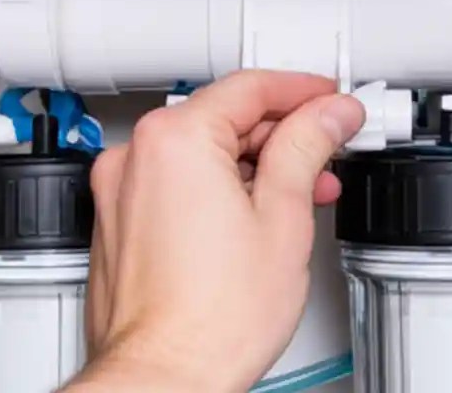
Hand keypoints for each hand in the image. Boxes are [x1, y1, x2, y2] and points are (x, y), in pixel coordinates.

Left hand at [64, 71, 365, 392]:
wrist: (163, 378)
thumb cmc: (212, 318)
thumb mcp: (284, 216)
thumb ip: (307, 148)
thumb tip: (328, 115)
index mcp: (175, 140)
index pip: (251, 87)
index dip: (305, 91)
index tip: (333, 101)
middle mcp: (135, 158)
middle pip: (224, 117)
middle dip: (284, 132)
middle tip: (329, 146)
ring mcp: (120, 192)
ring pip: (201, 152)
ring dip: (256, 164)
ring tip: (305, 190)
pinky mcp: (118, 224)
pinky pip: (177, 183)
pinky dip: (220, 187)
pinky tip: (258, 213)